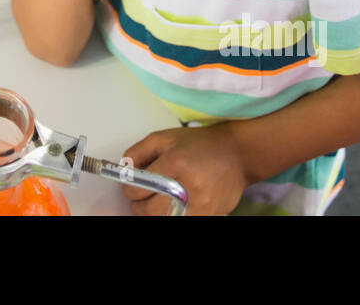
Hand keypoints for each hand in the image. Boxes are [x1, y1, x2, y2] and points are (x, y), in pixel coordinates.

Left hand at [122, 124, 249, 215]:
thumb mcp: (163, 138)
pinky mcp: (209, 215)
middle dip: (139, 205)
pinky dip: (172, 216)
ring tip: (158, 202)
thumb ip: (137, 153)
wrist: (237, 154)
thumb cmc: (199, 144)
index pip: (137, 188)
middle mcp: (188, 186)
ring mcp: (201, 205)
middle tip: (143, 196)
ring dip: (154, 213)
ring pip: (162, 220)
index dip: (129, 188)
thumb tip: (122, 171)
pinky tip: (174, 206)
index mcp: (174, 163)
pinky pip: (180, 221)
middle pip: (147, 210)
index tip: (132, 185)